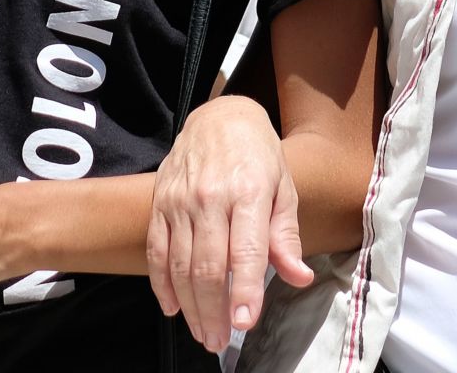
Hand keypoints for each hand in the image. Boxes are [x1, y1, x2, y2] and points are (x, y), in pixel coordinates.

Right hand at [147, 96, 312, 353]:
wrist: (218, 116)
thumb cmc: (258, 155)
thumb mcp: (284, 187)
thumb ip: (287, 236)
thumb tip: (300, 276)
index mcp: (249, 191)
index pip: (246, 249)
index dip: (244, 289)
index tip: (244, 321)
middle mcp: (211, 197)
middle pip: (207, 265)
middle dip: (213, 310)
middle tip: (219, 340)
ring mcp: (180, 200)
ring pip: (179, 264)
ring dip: (190, 306)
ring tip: (202, 333)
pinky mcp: (159, 204)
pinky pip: (156, 251)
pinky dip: (162, 284)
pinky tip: (174, 308)